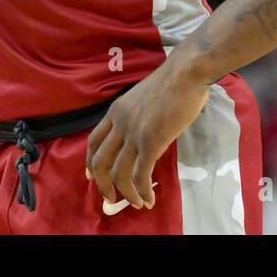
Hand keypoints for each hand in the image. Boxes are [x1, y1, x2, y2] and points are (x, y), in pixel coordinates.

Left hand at [85, 60, 209, 209]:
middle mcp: (120, 123)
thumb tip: (145, 135)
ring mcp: (134, 133)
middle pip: (100, 161)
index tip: (92, 175)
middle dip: (103, 184)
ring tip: (136, 203)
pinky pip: (140, 174)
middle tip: (111, 198)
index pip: (93, 141)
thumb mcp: (144, 99)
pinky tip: (149, 199)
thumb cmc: (173, 81)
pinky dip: (142, 191)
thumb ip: (138, 117)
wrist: (186, 72)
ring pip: (119, 172)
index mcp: (116, 111)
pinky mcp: (151, 141)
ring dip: (125, 193)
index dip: (90, 161)